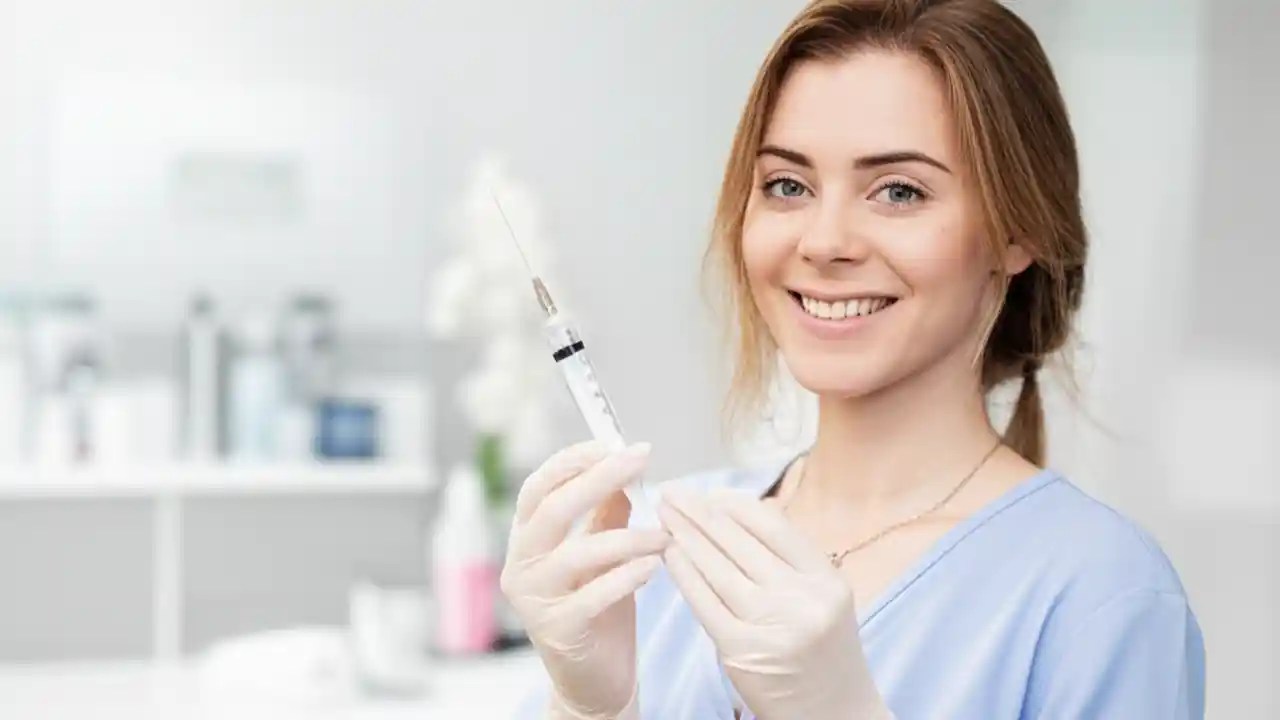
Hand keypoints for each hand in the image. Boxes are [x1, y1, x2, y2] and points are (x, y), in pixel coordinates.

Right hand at [500, 441, 668, 719]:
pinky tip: (655, 567)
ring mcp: (535, 599)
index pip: (538, 487)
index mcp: (527, 539)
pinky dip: (627, 576)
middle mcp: (521, 565)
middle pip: (554, 509)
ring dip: (629, 536)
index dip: (573, 460)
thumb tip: (625, 466)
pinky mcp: (558, 630)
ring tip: (665, 533)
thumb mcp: (602, 553)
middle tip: (639, 460)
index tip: (613, 442)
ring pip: (579, 552)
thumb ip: (608, 512)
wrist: (594, 681)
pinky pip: (594, 595)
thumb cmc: (599, 610)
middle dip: (599, 478)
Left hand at [657, 486, 891, 719]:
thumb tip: (737, 511)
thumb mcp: (823, 596)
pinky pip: (704, 601)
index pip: (772, 525)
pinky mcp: (741, 650)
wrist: (832, 713)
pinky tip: (667, 553)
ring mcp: (771, 625)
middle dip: (700, 512)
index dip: (734, 505)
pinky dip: (683, 573)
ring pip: (718, 566)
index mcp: (826, 578)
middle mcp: (803, 598)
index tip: (708, 494)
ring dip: (685, 535)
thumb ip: (788, 558)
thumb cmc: (822, 649)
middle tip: (672, 493)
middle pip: (739, 542)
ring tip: (664, 514)